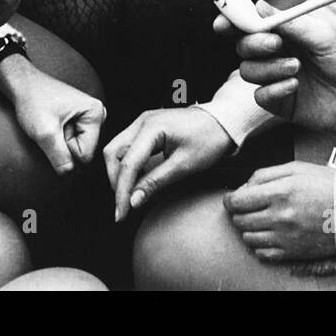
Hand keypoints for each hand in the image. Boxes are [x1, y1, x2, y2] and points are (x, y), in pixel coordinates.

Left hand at [0, 56, 106, 174]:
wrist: (21, 84)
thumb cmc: (33, 101)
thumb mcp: (44, 132)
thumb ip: (58, 157)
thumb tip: (68, 174)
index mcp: (95, 113)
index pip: (86, 154)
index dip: (66, 150)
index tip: (55, 131)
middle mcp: (97, 115)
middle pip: (83, 152)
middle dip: (64, 146)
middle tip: (52, 127)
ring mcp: (88, 117)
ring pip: (76, 148)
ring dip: (60, 143)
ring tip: (50, 124)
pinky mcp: (79, 119)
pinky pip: (71, 140)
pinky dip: (58, 138)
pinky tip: (51, 124)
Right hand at [103, 107, 233, 221]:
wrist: (223, 121)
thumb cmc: (209, 139)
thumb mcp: (184, 165)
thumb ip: (155, 182)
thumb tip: (132, 201)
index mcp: (151, 127)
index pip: (127, 164)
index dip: (121, 192)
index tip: (121, 214)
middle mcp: (142, 121)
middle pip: (112, 153)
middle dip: (115, 181)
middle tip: (123, 206)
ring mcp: (142, 122)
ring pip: (117, 149)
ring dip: (119, 173)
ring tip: (128, 196)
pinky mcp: (146, 127)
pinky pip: (127, 147)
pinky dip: (127, 165)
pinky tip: (136, 181)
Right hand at [221, 0, 335, 143]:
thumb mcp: (323, 35)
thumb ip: (288, 22)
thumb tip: (259, 6)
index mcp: (287, 33)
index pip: (251, 25)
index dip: (234, 22)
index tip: (224, 23)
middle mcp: (278, 55)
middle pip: (243, 47)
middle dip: (254, 44)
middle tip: (276, 44)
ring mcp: (277, 79)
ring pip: (248, 71)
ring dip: (268, 68)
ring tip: (296, 68)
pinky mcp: (280, 103)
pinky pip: (260, 96)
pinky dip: (273, 89)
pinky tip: (294, 87)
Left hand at [224, 162, 335, 261]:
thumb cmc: (329, 186)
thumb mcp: (297, 168)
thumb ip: (266, 174)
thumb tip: (244, 186)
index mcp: (280, 192)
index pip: (237, 201)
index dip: (230, 200)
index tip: (232, 199)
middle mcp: (280, 217)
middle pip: (240, 220)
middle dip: (238, 213)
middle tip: (247, 208)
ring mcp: (286, 237)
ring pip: (249, 238)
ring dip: (249, 229)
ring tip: (261, 220)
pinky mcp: (294, 253)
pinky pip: (263, 254)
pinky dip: (261, 245)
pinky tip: (270, 235)